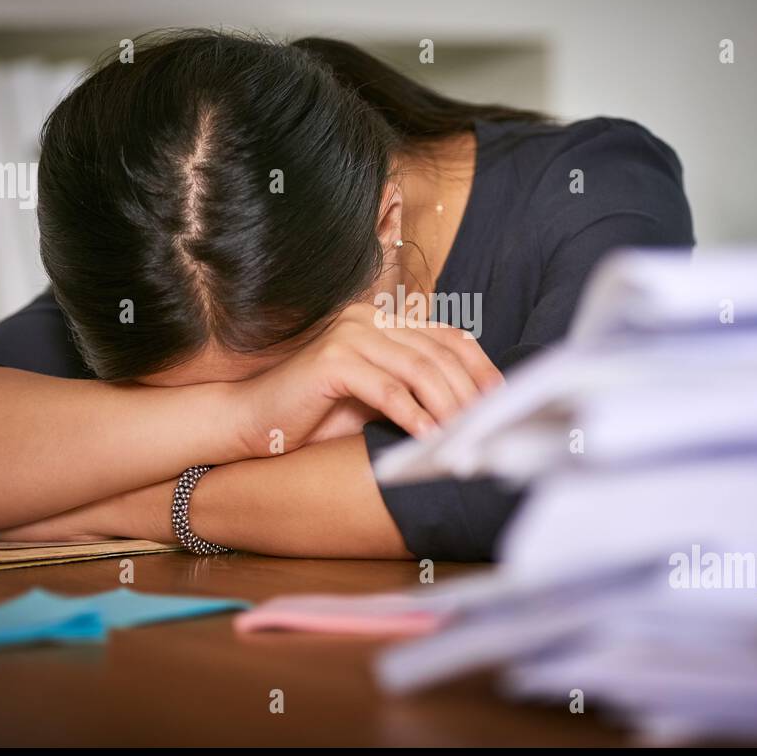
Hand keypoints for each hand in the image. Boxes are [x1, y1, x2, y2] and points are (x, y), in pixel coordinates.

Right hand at [231, 302, 503, 455]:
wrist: (251, 422)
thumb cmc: (315, 417)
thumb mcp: (377, 400)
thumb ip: (417, 392)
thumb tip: (473, 410)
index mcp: (384, 321)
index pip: (449, 336)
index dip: (482, 367)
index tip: (505, 400)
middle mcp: (369, 319)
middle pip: (440, 353)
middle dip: (471, 392)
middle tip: (491, 425)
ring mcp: (349, 335)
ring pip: (419, 370)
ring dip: (448, 406)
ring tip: (466, 435)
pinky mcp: (331, 360)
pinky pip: (386, 389)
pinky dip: (413, 415)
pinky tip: (429, 436)